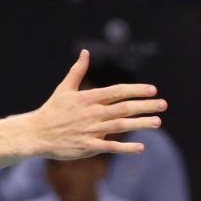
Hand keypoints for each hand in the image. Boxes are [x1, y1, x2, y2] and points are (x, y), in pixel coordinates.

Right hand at [26, 50, 165, 158]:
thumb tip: (85, 52)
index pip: (117, 91)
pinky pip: (110, 146)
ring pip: (121, 126)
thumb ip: (77, 71)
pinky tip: (140, 148)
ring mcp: (90, 130)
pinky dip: (125, 147)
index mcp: (88, 98)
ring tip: (157, 122)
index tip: (153, 89)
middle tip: (163, 104)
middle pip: (124, 108)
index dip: (136, 90)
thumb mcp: (64, 88)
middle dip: (145, 105)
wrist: (36, 134)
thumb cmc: (52, 110)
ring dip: (141, 124)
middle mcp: (92, 113)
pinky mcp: (87, 146)